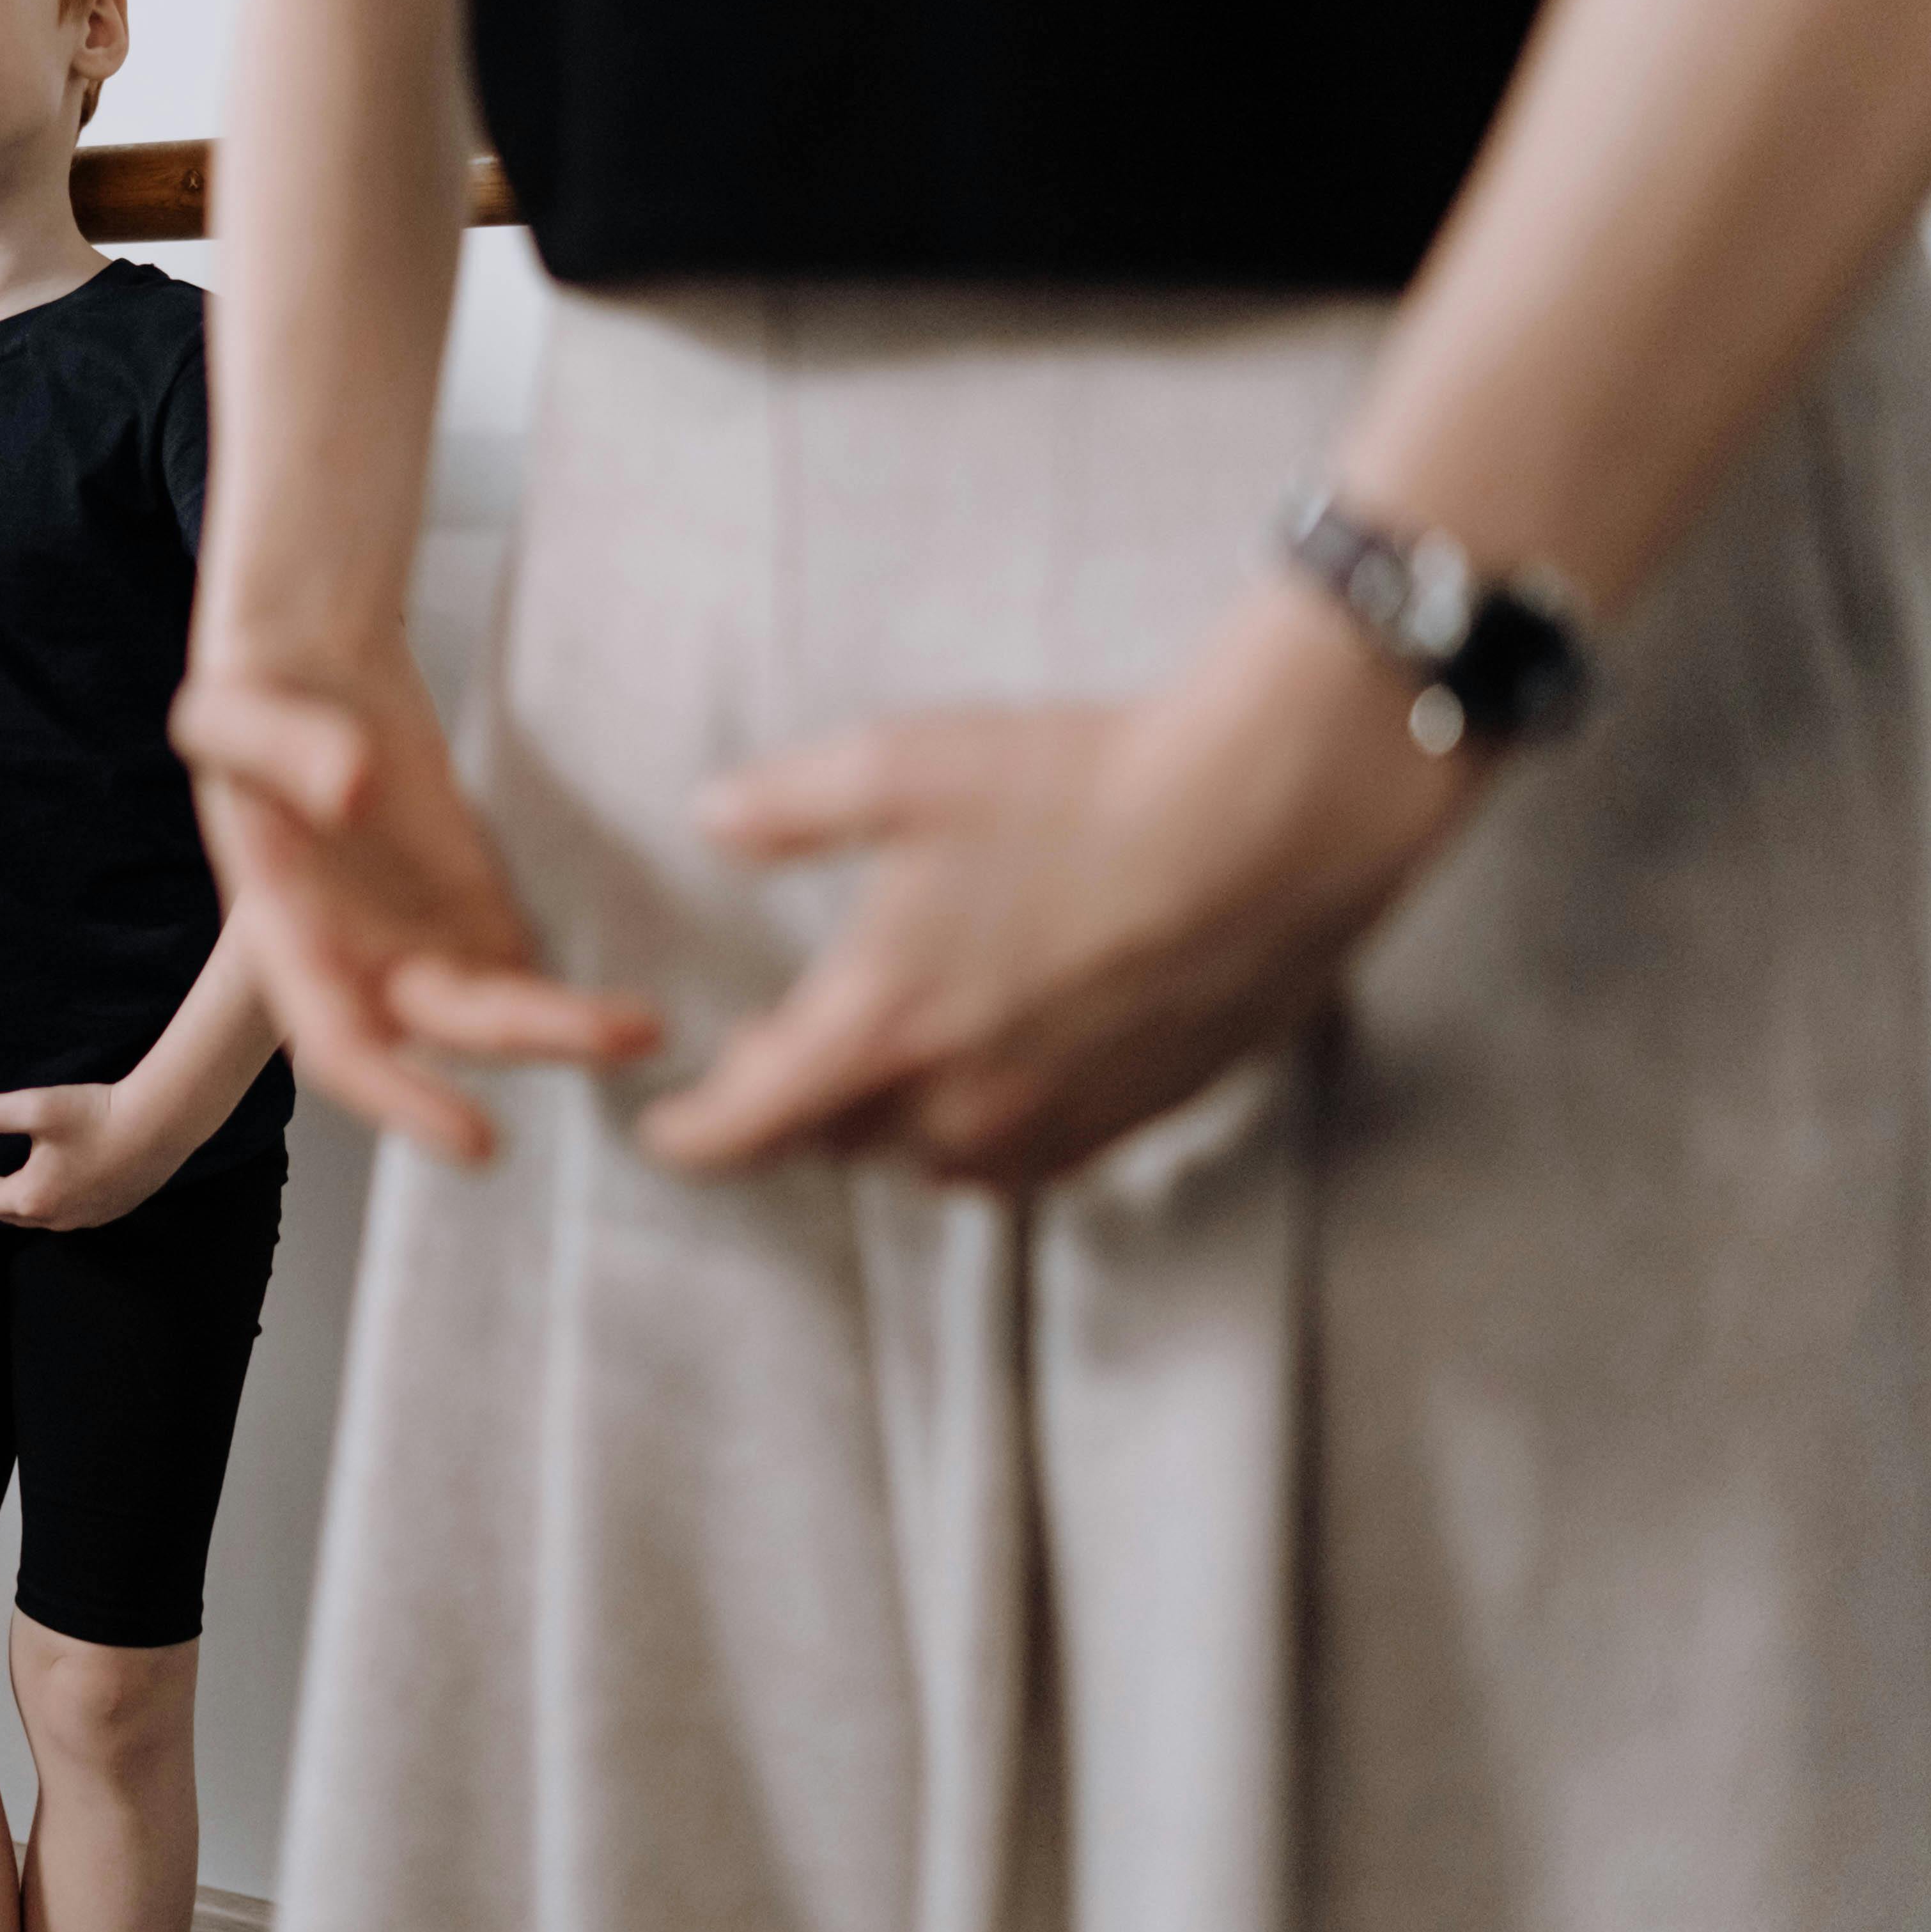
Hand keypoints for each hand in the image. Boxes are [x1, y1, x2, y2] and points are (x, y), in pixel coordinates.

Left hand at [0, 1082, 187, 1230]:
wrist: (160, 1124)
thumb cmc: (96, 1115)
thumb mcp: (37, 1108)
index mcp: (34, 1197)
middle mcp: (60, 1218)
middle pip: (11, 1215)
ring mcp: (89, 1218)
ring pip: (43, 1218)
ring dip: (23, 1203)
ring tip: (15, 1184)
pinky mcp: (113, 1210)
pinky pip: (71, 1214)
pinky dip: (53, 1203)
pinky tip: (59, 1184)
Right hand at [172, 658, 657, 1164]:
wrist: (309, 660)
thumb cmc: (253, 691)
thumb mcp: (235, 710)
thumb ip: (285, 750)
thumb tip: (353, 792)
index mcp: (287, 937)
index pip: (341, 1047)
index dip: (403, 1102)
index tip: (482, 1143)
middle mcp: (358, 957)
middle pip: (452, 1027)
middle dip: (538, 1038)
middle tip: (632, 1031)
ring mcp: (421, 932)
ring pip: (502, 1003)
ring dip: (569, 1020)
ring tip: (649, 1019)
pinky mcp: (472, 895)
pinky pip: (527, 957)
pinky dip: (576, 977)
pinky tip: (647, 979)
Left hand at [636, 587, 1473, 1185]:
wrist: (1266, 816)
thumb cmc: (1077, 783)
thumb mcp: (900, 766)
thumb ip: (787, 806)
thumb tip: (713, 818)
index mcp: (885, 1020)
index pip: (753, 1124)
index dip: (696, 1135)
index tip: (663, 1132)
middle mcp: (964, 1095)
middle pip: (837, 1143)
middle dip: (791, 1109)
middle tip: (773, 1059)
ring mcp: (1057, 1114)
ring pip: (934, 1165)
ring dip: (887, 1128)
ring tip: (878, 1068)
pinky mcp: (1137, 1112)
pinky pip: (1029, 1164)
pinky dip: (983, 1138)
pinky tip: (988, 1081)